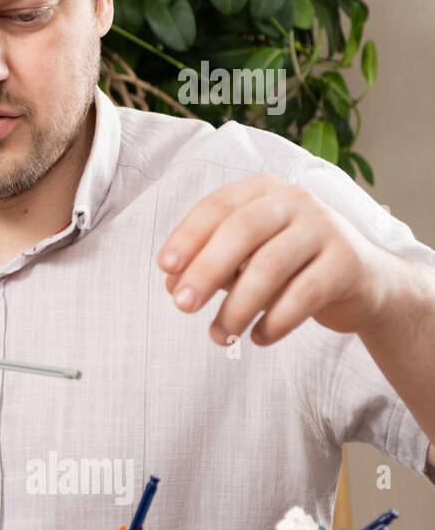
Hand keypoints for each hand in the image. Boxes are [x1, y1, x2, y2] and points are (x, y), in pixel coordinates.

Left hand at [157, 173, 396, 346]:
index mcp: (260, 191)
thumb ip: (212, 265)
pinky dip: (276, 321)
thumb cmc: (290, 267)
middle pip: (241, 230)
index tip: (165, 268)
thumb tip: (172, 284)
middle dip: (206, 270)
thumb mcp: (246, 259)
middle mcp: (294, 200)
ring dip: (238, 306)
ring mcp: (324, 228)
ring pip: (271, 265)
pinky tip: (258, 338)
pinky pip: (305, 293)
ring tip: (219, 335)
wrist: (364, 281)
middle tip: (182, 306)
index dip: (187, 237)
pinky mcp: (347, 261)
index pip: (216, 207)